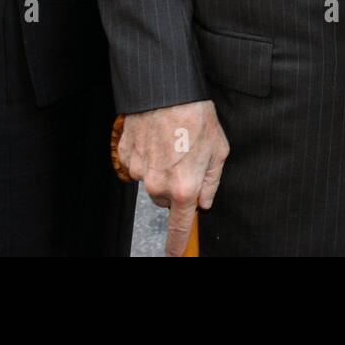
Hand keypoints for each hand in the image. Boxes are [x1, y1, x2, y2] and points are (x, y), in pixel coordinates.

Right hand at [116, 101, 228, 256]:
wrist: (167, 89)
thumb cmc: (195, 115)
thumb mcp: (218, 149)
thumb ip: (212, 181)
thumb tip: (205, 200)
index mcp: (185, 186)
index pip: (180, 226)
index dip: (178, 244)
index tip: (176, 254)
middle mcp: (158, 184)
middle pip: (166, 199)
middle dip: (176, 186)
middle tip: (186, 158)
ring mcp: (139, 170)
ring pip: (151, 181)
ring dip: (160, 169)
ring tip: (172, 141)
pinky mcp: (126, 155)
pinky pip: (137, 164)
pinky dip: (146, 154)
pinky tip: (157, 136)